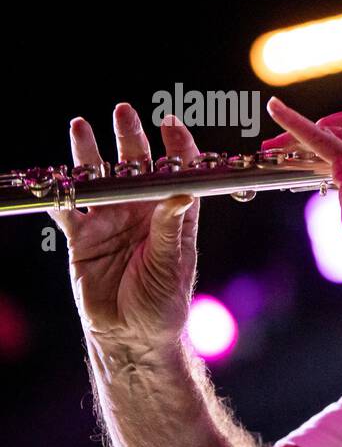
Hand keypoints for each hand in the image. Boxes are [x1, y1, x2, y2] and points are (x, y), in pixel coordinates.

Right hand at [47, 104, 200, 351]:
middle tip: (124, 110)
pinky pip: (67, 210)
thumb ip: (172, 229)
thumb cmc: (163, 304)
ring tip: (80, 125)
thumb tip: (182, 193)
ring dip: (90, 154)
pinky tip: (54, 177)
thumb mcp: (172, 265)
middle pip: (135, 166)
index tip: (171, 123)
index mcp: (172, 216)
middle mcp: (141, 212)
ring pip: (98, 180)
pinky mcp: (83, 239)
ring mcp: (110, 222)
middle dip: (130, 137)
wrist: (132, 336)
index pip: (177, 172)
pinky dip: (59, 193)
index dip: (177, 147)